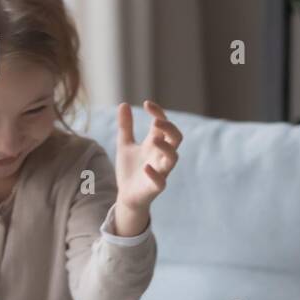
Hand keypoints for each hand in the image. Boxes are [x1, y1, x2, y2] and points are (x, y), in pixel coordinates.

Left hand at [115, 99, 180, 214]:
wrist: (126, 195)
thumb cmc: (130, 169)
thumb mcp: (125, 144)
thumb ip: (126, 126)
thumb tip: (123, 104)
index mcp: (156, 144)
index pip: (164, 125)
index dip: (159, 113)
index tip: (147, 104)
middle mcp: (161, 155)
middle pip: (176, 138)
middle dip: (169, 128)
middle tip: (157, 121)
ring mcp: (161, 171)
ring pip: (173, 158)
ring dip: (166, 148)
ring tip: (154, 140)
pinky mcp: (156, 187)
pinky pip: (161, 181)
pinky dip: (155, 174)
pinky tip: (146, 167)